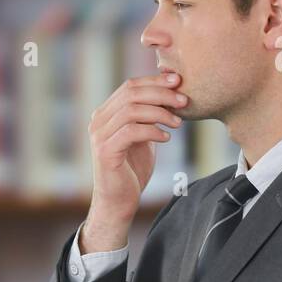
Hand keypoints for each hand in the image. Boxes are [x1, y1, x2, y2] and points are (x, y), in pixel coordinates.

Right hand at [81, 72, 186, 251]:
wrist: (119, 200)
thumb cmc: (132, 169)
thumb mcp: (142, 136)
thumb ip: (148, 117)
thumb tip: (170, 94)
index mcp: (106, 113)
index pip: (130, 86)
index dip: (155, 81)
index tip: (178, 81)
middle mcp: (98, 121)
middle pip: (131, 94)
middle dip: (161, 94)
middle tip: (183, 101)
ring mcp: (99, 136)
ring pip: (131, 110)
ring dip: (159, 113)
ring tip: (177, 122)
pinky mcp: (105, 151)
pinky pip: (131, 131)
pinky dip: (152, 131)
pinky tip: (166, 138)